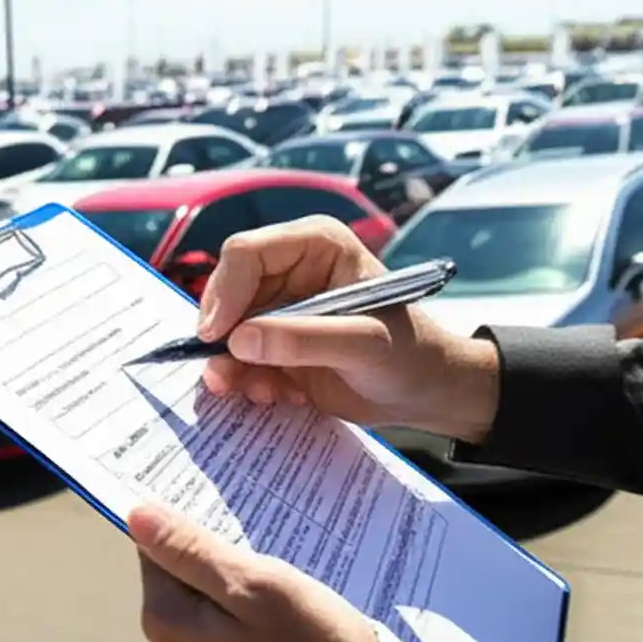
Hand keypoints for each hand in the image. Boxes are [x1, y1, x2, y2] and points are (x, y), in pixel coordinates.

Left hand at [129, 504, 394, 641]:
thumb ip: (194, 551)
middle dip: (218, 567)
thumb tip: (138, 515)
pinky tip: (279, 631)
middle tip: (268, 560)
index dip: (193, 529)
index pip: (155, 550)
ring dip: (233, 601)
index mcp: (167, 621)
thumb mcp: (260, 589)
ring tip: (281, 598)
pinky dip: (243, 632)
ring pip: (202, 615)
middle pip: (179, 584)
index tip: (231, 524)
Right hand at [196, 216, 498, 442]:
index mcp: (314, 245)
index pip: (246, 254)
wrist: (426, 393)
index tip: (216, 337)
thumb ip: (303, 339)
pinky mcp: (275, 343)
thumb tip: (238, 340)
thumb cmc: (410, 355)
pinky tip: (282, 396)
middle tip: (228, 377)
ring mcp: (279, 308)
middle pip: (226, 294)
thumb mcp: (363, 345)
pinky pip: (237, 359)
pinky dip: (249, 382)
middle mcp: (290, 269)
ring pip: (226, 332)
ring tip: (266, 393)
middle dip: (224, 338)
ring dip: (234, 367)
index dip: (224, 293)